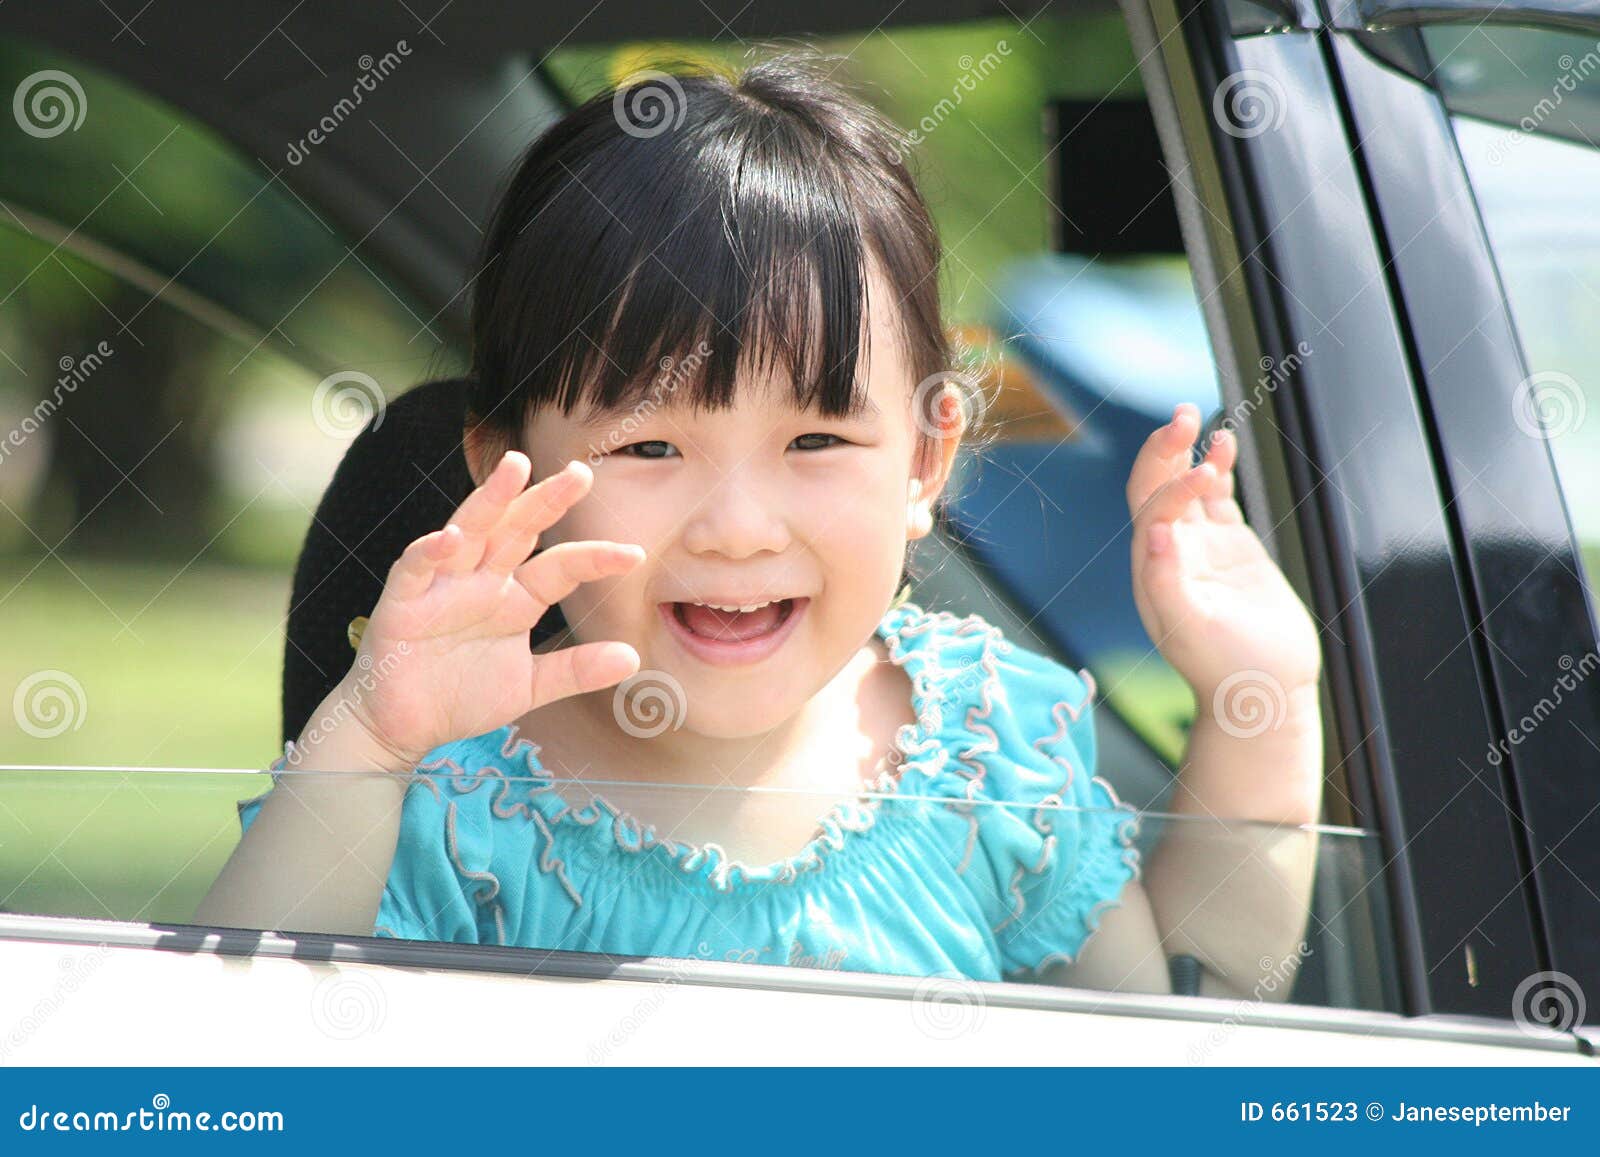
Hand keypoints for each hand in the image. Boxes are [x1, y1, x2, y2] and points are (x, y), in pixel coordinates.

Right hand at [334, 451, 643, 766]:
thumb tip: (633, 658)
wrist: (403, 727)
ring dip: (491, 500)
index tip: (634, 554)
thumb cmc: (462, 695)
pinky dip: (430, 551)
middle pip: (518, 530)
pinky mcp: (403, 602)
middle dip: (546, 499)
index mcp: (515, 598)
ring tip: (516, 468)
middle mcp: (482, 581)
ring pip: (469, 531)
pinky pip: (416, 568)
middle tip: (580, 473)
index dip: (594, 559)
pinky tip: (450, 537)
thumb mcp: (528, 685)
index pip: (560, 567)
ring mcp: (443, 586)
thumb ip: (575, 670)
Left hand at [1126, 404, 1320, 703]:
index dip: (1173, 486)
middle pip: (1156, 487)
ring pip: (1185, 486)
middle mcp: (1169, 552)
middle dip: (1165, 450)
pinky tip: (1224, 442)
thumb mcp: (1191, 630)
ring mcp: (1200, 546)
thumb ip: (1167, 582)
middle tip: (1181, 416)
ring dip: (1187, 452)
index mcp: (1152, 569)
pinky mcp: (1230, 546)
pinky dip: (1218, 468)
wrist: (1262, 690)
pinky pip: (1217, 498)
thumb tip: (1154, 534)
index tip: (1205, 474)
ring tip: (1195, 418)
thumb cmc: (1225, 668)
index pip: (1152, 510)